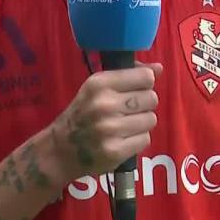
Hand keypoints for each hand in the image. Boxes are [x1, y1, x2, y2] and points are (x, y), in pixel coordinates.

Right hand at [49, 62, 162, 177]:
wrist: (61, 149)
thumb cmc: (83, 113)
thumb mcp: (98, 88)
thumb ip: (129, 75)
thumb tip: (159, 68)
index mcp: (99, 83)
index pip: (145, 77)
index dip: (144, 83)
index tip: (135, 90)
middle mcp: (104, 104)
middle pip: (151, 98)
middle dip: (144, 104)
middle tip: (128, 110)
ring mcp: (110, 129)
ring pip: (150, 119)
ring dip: (141, 123)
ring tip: (125, 125)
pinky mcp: (115, 151)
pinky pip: (145, 139)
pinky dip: (137, 140)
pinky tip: (123, 139)